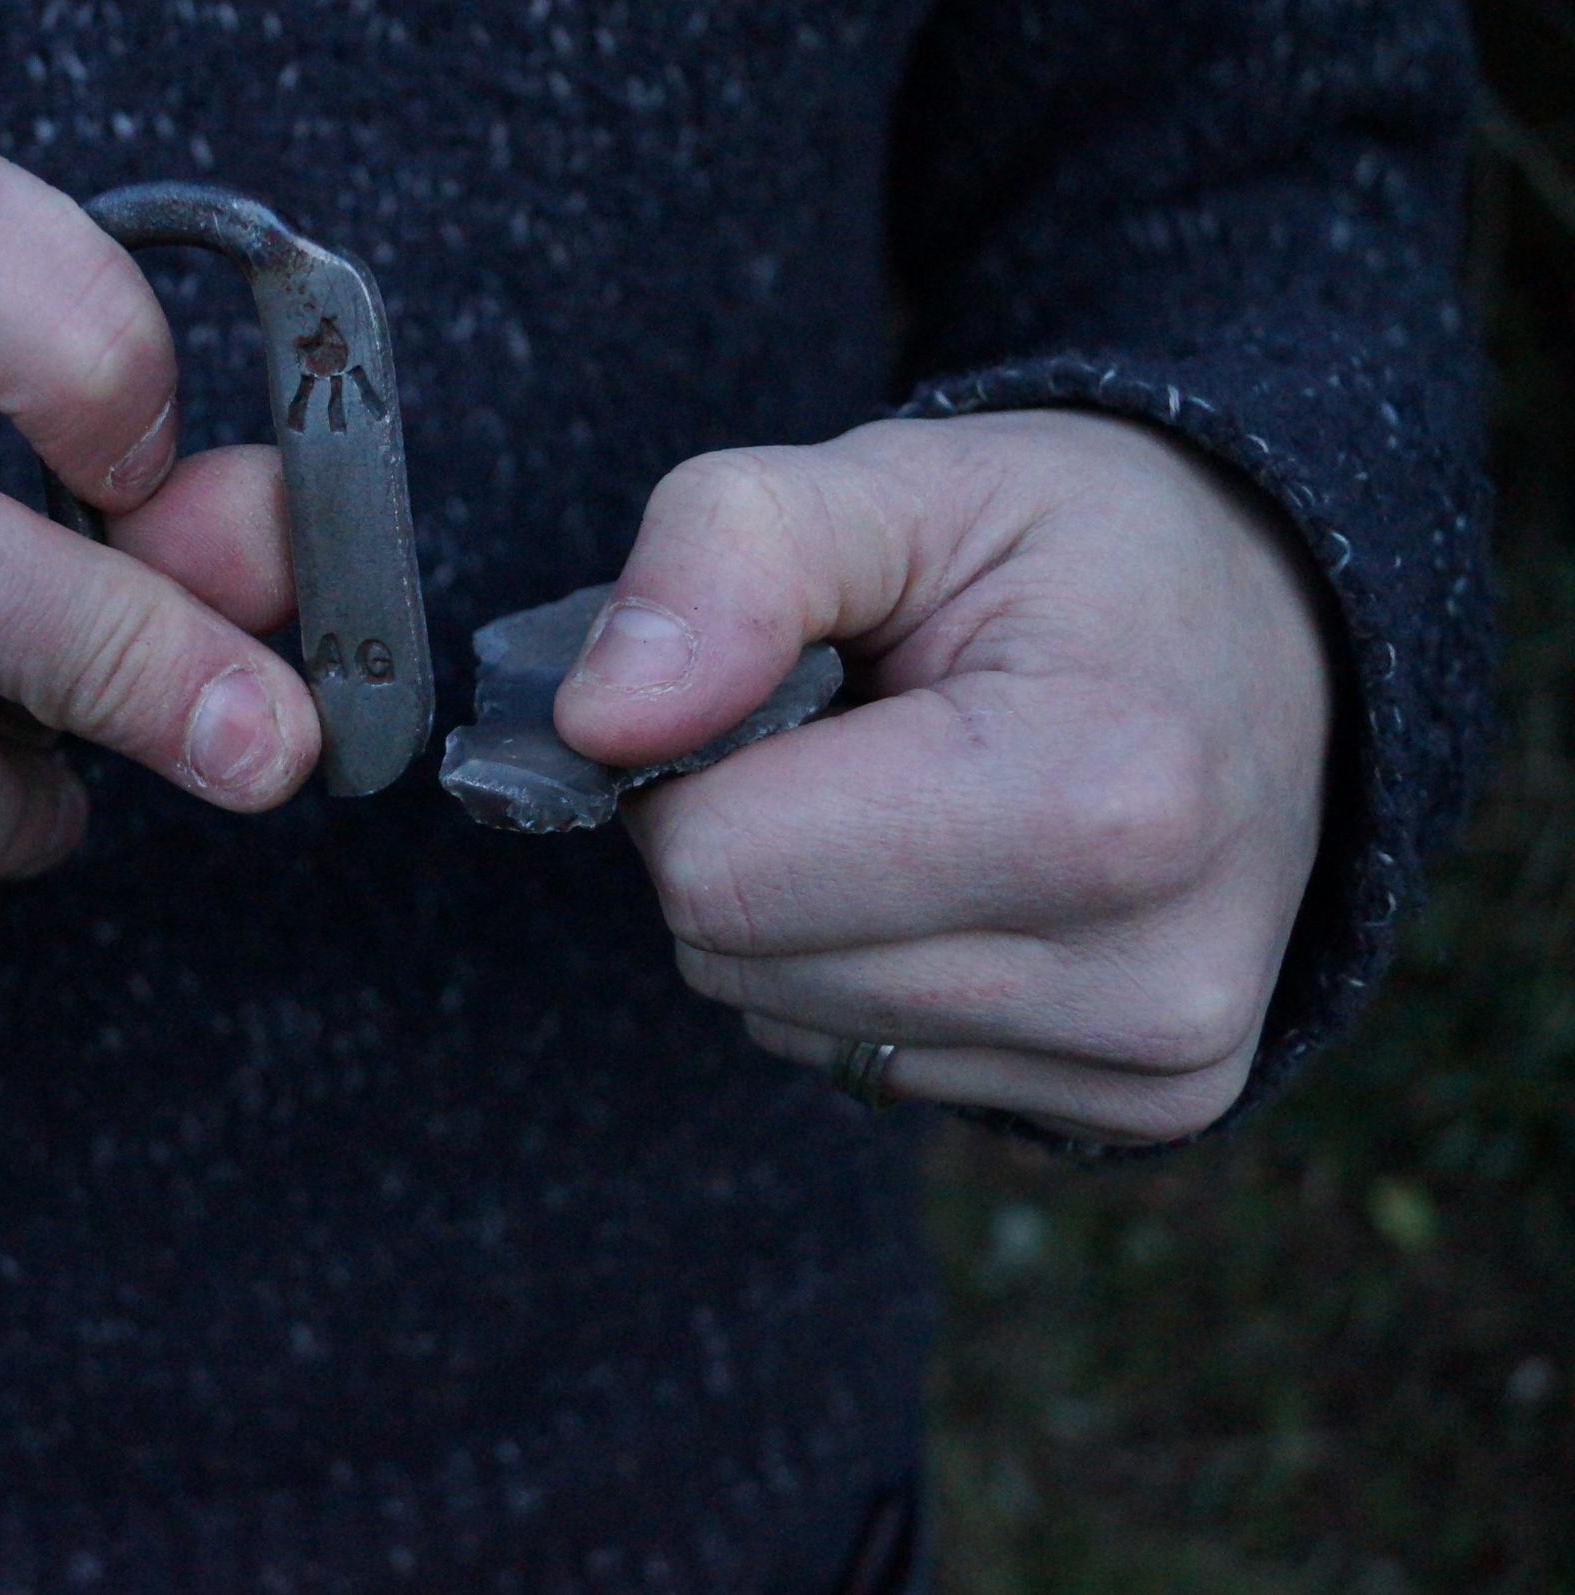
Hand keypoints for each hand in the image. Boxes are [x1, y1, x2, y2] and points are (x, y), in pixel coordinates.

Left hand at [555, 412, 1333, 1143]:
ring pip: (783, 1021)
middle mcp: (1148, 973)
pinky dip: (869, 966)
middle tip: (868, 731)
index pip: (715, 868)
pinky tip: (972, 874)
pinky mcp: (1143, 1108)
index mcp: (1102, 795)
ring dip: (799, 905)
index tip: (793, 682)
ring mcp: (1156, 1062)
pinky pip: (863, 1065)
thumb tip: (592, 724)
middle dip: (744, 833)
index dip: (690, 761)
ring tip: (930, 793)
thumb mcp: (900, 480)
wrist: (1273, 631)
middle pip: (734, 958)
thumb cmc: (1074, 548)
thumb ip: (727, 557)